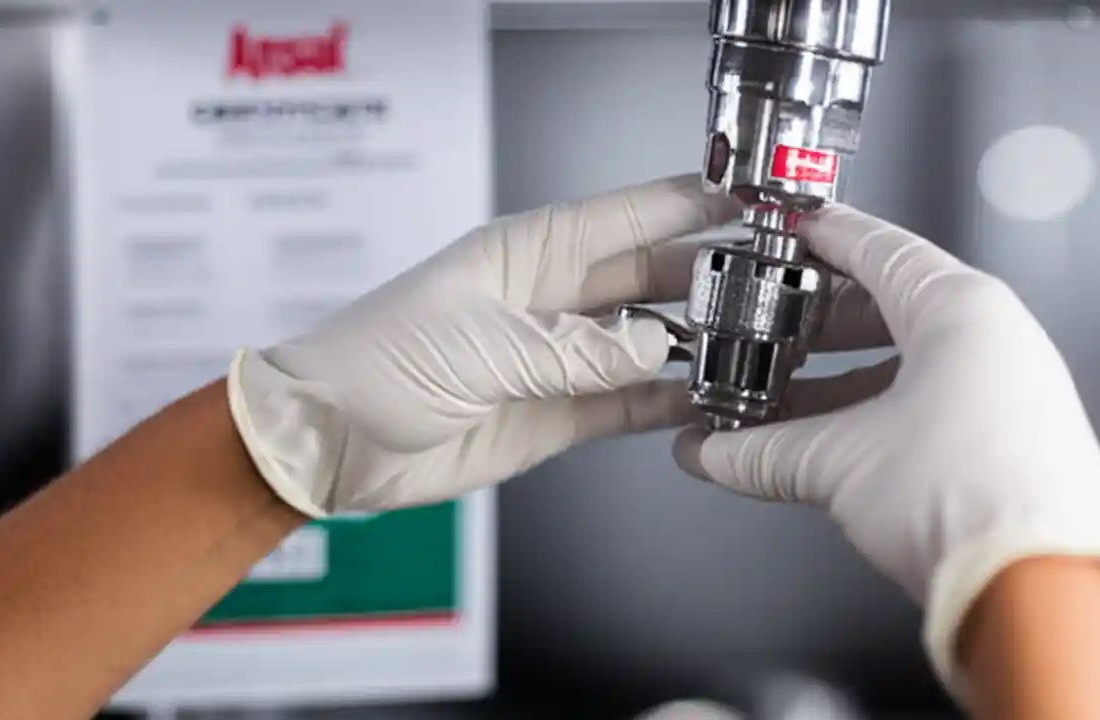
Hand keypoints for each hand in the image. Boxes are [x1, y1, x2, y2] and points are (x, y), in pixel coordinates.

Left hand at [228, 175, 738, 515]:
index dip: (692, 204)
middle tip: (770, 286)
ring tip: (751, 348)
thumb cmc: (376, 362)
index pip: (628, 215)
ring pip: (645, 341)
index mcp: (529, 253)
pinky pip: (624, 402)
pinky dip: (665, 402)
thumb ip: (573, 350)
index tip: (751, 201)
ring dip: (694, 344)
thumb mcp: (481, 345)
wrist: (329, 439)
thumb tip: (651, 347)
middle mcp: (550, 298)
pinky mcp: (553, 412)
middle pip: (650, 275)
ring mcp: (555, 356)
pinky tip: (704, 400)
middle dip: (708, 276)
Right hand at [673, 205, 1099, 696]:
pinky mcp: (1001, 444)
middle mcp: (991, 343)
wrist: (1038, 590)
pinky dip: (865, 415)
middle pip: (887, 307)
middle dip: (815, 320)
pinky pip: (919, 407)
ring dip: (834, 379)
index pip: (878, 248)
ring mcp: (1002, 394)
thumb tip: (714, 452)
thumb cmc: (971, 500)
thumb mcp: (839, 461)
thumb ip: (764, 450)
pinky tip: (818, 442)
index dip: (821, 237)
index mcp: (961, 311)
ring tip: (776, 396)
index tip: (785, 231)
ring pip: (900, 364)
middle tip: (765, 321)